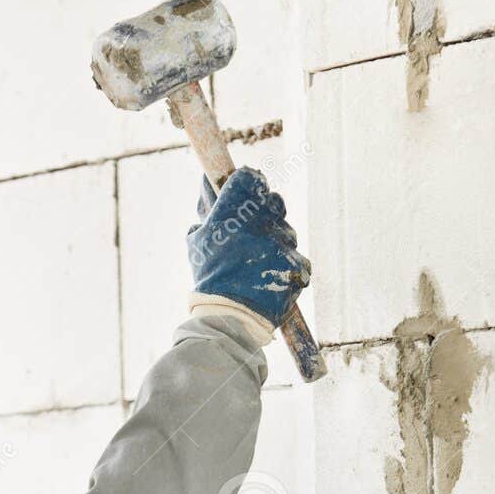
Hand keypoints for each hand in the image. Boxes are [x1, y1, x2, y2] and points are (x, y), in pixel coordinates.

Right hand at [187, 167, 310, 329]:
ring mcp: (282, 241)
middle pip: (273, 200)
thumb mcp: (198, 241)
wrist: (229, 316)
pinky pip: (296, 257)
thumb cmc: (209, 278)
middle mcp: (261, 218)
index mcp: (234, 208)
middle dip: (265, 213)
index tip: (246, 194)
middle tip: (253, 233)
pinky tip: (271, 277)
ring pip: (286, 230)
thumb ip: (206, 210)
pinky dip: (287, 267)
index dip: (248, 184)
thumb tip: (208, 182)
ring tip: (260, 264)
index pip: (249, 177)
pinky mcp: (297, 262)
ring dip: (277, 242)